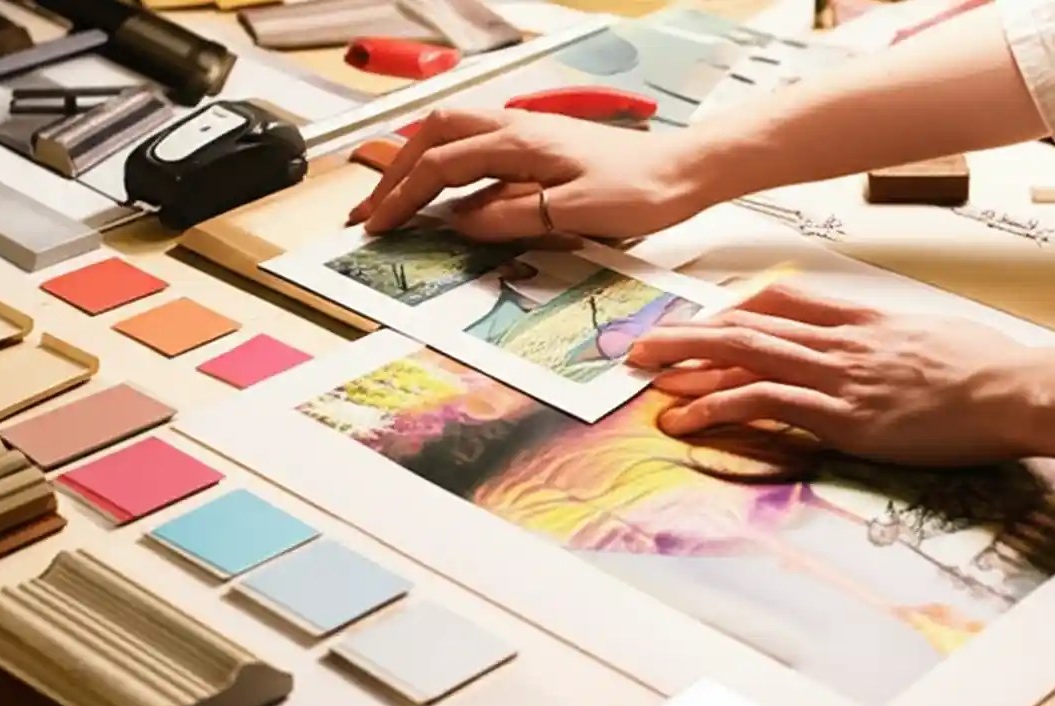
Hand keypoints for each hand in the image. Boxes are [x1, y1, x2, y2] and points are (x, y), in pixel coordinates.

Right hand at [348, 108, 715, 240]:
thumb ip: (514, 215)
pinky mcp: (539, 146)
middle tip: (372, 210)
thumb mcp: (575, 212)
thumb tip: (461, 222)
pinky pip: (478, 149)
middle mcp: (516, 129)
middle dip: (395, 172)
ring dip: (418, 165)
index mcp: (518, 142)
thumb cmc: (640, 190)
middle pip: (433, 135)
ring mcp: (527, 134)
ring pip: (453, 135)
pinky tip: (450, 197)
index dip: (402, 197)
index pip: (439, 166)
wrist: (683, 172)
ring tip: (396, 199)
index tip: (377, 226)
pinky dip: (449, 169)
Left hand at [626, 284, 1040, 465]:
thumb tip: (875, 340)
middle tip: (642, 342)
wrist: (1016, 389)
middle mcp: (839, 341)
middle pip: (747, 326)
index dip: (734, 311)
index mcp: (862, 318)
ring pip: (746, 357)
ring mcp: (837, 376)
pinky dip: (720, 407)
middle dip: (689, 334)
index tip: (704, 321)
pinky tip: (687, 415)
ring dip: (689, 365)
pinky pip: (766, 403)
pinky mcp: (841, 416)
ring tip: (645, 373)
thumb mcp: (930, 333)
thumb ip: (889, 335)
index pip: (782, 302)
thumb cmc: (986, 367)